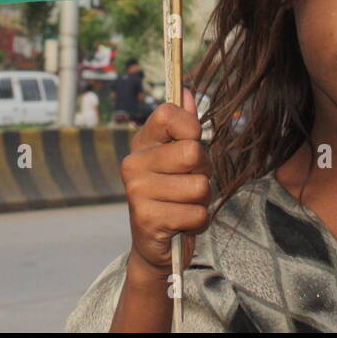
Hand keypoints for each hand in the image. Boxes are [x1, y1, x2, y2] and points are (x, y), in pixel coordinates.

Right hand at [120, 86, 210, 277]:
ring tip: (184, 206)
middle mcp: (133, 164)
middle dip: (203, 172)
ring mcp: (137, 192)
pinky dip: (198, 222)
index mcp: (142, 143)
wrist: (156, 246)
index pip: (167, 113)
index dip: (190, 127)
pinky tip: (181, 224)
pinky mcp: (147, 220)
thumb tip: (186, 91)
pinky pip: (196, 213)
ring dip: (201, 201)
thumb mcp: (181, 159)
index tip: (191, 142)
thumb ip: (185, 126)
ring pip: (199, 186)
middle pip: (193, 153)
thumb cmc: (174, 196)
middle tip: (189, 185)